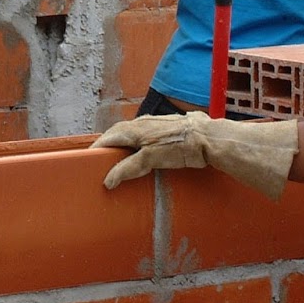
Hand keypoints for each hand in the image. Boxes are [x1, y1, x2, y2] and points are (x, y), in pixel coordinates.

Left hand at [92, 113, 298, 197]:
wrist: (212, 139)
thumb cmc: (204, 132)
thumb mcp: (189, 124)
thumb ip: (182, 125)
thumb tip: (193, 120)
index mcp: (153, 121)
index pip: (126, 126)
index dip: (114, 135)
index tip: (106, 144)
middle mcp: (146, 125)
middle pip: (115, 132)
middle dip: (102, 143)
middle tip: (91, 155)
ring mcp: (146, 139)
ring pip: (117, 143)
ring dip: (103, 153)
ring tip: (93, 165)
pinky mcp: (151, 154)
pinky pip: (129, 165)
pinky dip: (118, 173)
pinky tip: (109, 183)